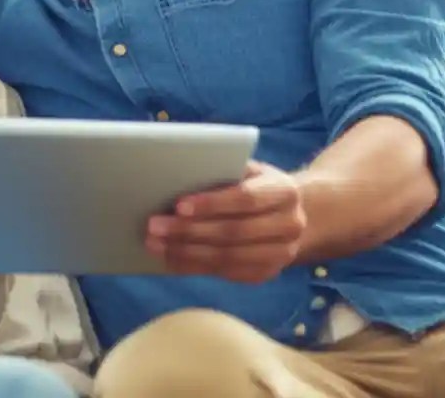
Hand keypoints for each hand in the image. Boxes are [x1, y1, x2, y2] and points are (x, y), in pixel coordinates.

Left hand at [145, 161, 305, 283]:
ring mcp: (280, 254)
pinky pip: (224, 273)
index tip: (178, 206)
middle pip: (233, 232)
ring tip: (155, 244)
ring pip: (227, 257)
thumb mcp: (248, 170)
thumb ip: (223, 171)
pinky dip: (193, 266)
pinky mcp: (265, 273)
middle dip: (189, 231)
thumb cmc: (257, 185)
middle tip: (154, 226)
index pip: (246, 199)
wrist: (290, 214)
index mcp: (285, 192)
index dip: (212, 204)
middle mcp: (289, 225)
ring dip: (186, 252)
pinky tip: (170, 258)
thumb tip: (177, 176)